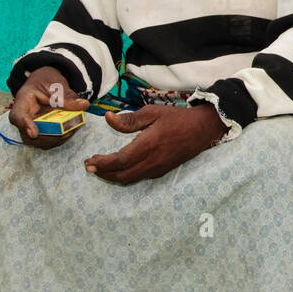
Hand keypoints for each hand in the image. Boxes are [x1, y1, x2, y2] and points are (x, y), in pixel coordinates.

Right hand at [9, 66, 89, 148]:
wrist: (46, 82)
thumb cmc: (47, 81)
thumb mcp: (57, 86)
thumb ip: (68, 98)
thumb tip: (84, 105)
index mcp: (23, 100)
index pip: (18, 115)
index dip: (25, 125)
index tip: (34, 134)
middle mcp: (24, 117)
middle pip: (28, 134)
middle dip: (48, 136)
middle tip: (67, 131)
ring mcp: (30, 126)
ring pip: (38, 140)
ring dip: (56, 138)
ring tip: (72, 129)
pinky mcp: (39, 131)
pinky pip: (47, 141)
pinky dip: (60, 138)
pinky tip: (71, 130)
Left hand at [83, 104, 227, 185]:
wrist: (203, 129)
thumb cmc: (177, 118)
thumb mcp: (153, 112)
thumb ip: (129, 119)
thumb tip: (108, 119)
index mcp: (148, 145)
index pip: (119, 161)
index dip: (102, 164)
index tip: (89, 161)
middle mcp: (152, 161)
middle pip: (121, 175)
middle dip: (103, 173)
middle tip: (90, 166)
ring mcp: (158, 168)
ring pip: (130, 179)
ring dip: (113, 176)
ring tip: (101, 168)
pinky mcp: (163, 170)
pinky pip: (139, 177)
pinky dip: (125, 175)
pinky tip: (121, 168)